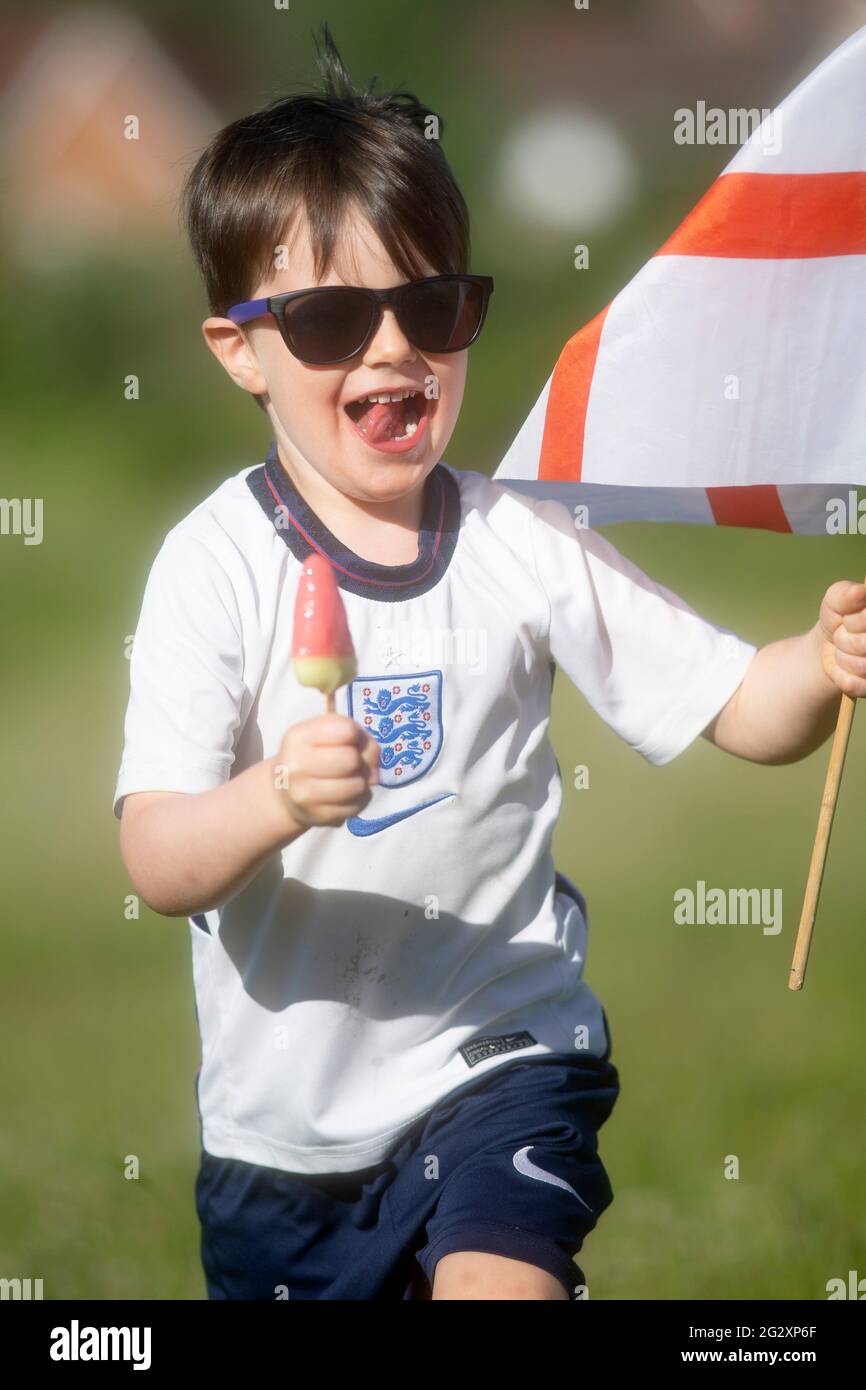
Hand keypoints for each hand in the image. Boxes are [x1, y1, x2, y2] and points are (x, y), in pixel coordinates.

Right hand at [272, 713, 380, 829]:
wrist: (284, 790)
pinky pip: (357, 805)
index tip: (352, 742)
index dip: (358, 736)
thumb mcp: (326, 734)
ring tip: (353, 779)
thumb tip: (374, 770)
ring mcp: (304, 795)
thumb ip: (357, 738)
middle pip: (352, 759)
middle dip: (361, 760)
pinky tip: (349, 794)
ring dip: (363, 781)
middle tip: (355, 764)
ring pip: (357, 785)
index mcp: (299, 737)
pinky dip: (361, 798)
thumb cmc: (312, 755)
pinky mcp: (318, 817)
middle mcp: (296, 766)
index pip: (347, 731)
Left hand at [816, 580, 865, 697]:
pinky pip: (854, 684)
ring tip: (844, 650)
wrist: (831, 645)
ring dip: (842, 657)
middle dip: (844, 639)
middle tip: (843, 635)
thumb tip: (859, 592)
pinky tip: (845, 666)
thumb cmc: (839, 616)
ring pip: (861, 666)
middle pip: (864, 645)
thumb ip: (845, 594)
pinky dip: (841, 675)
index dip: (851, 621)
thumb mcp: (835, 599)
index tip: (846, 618)